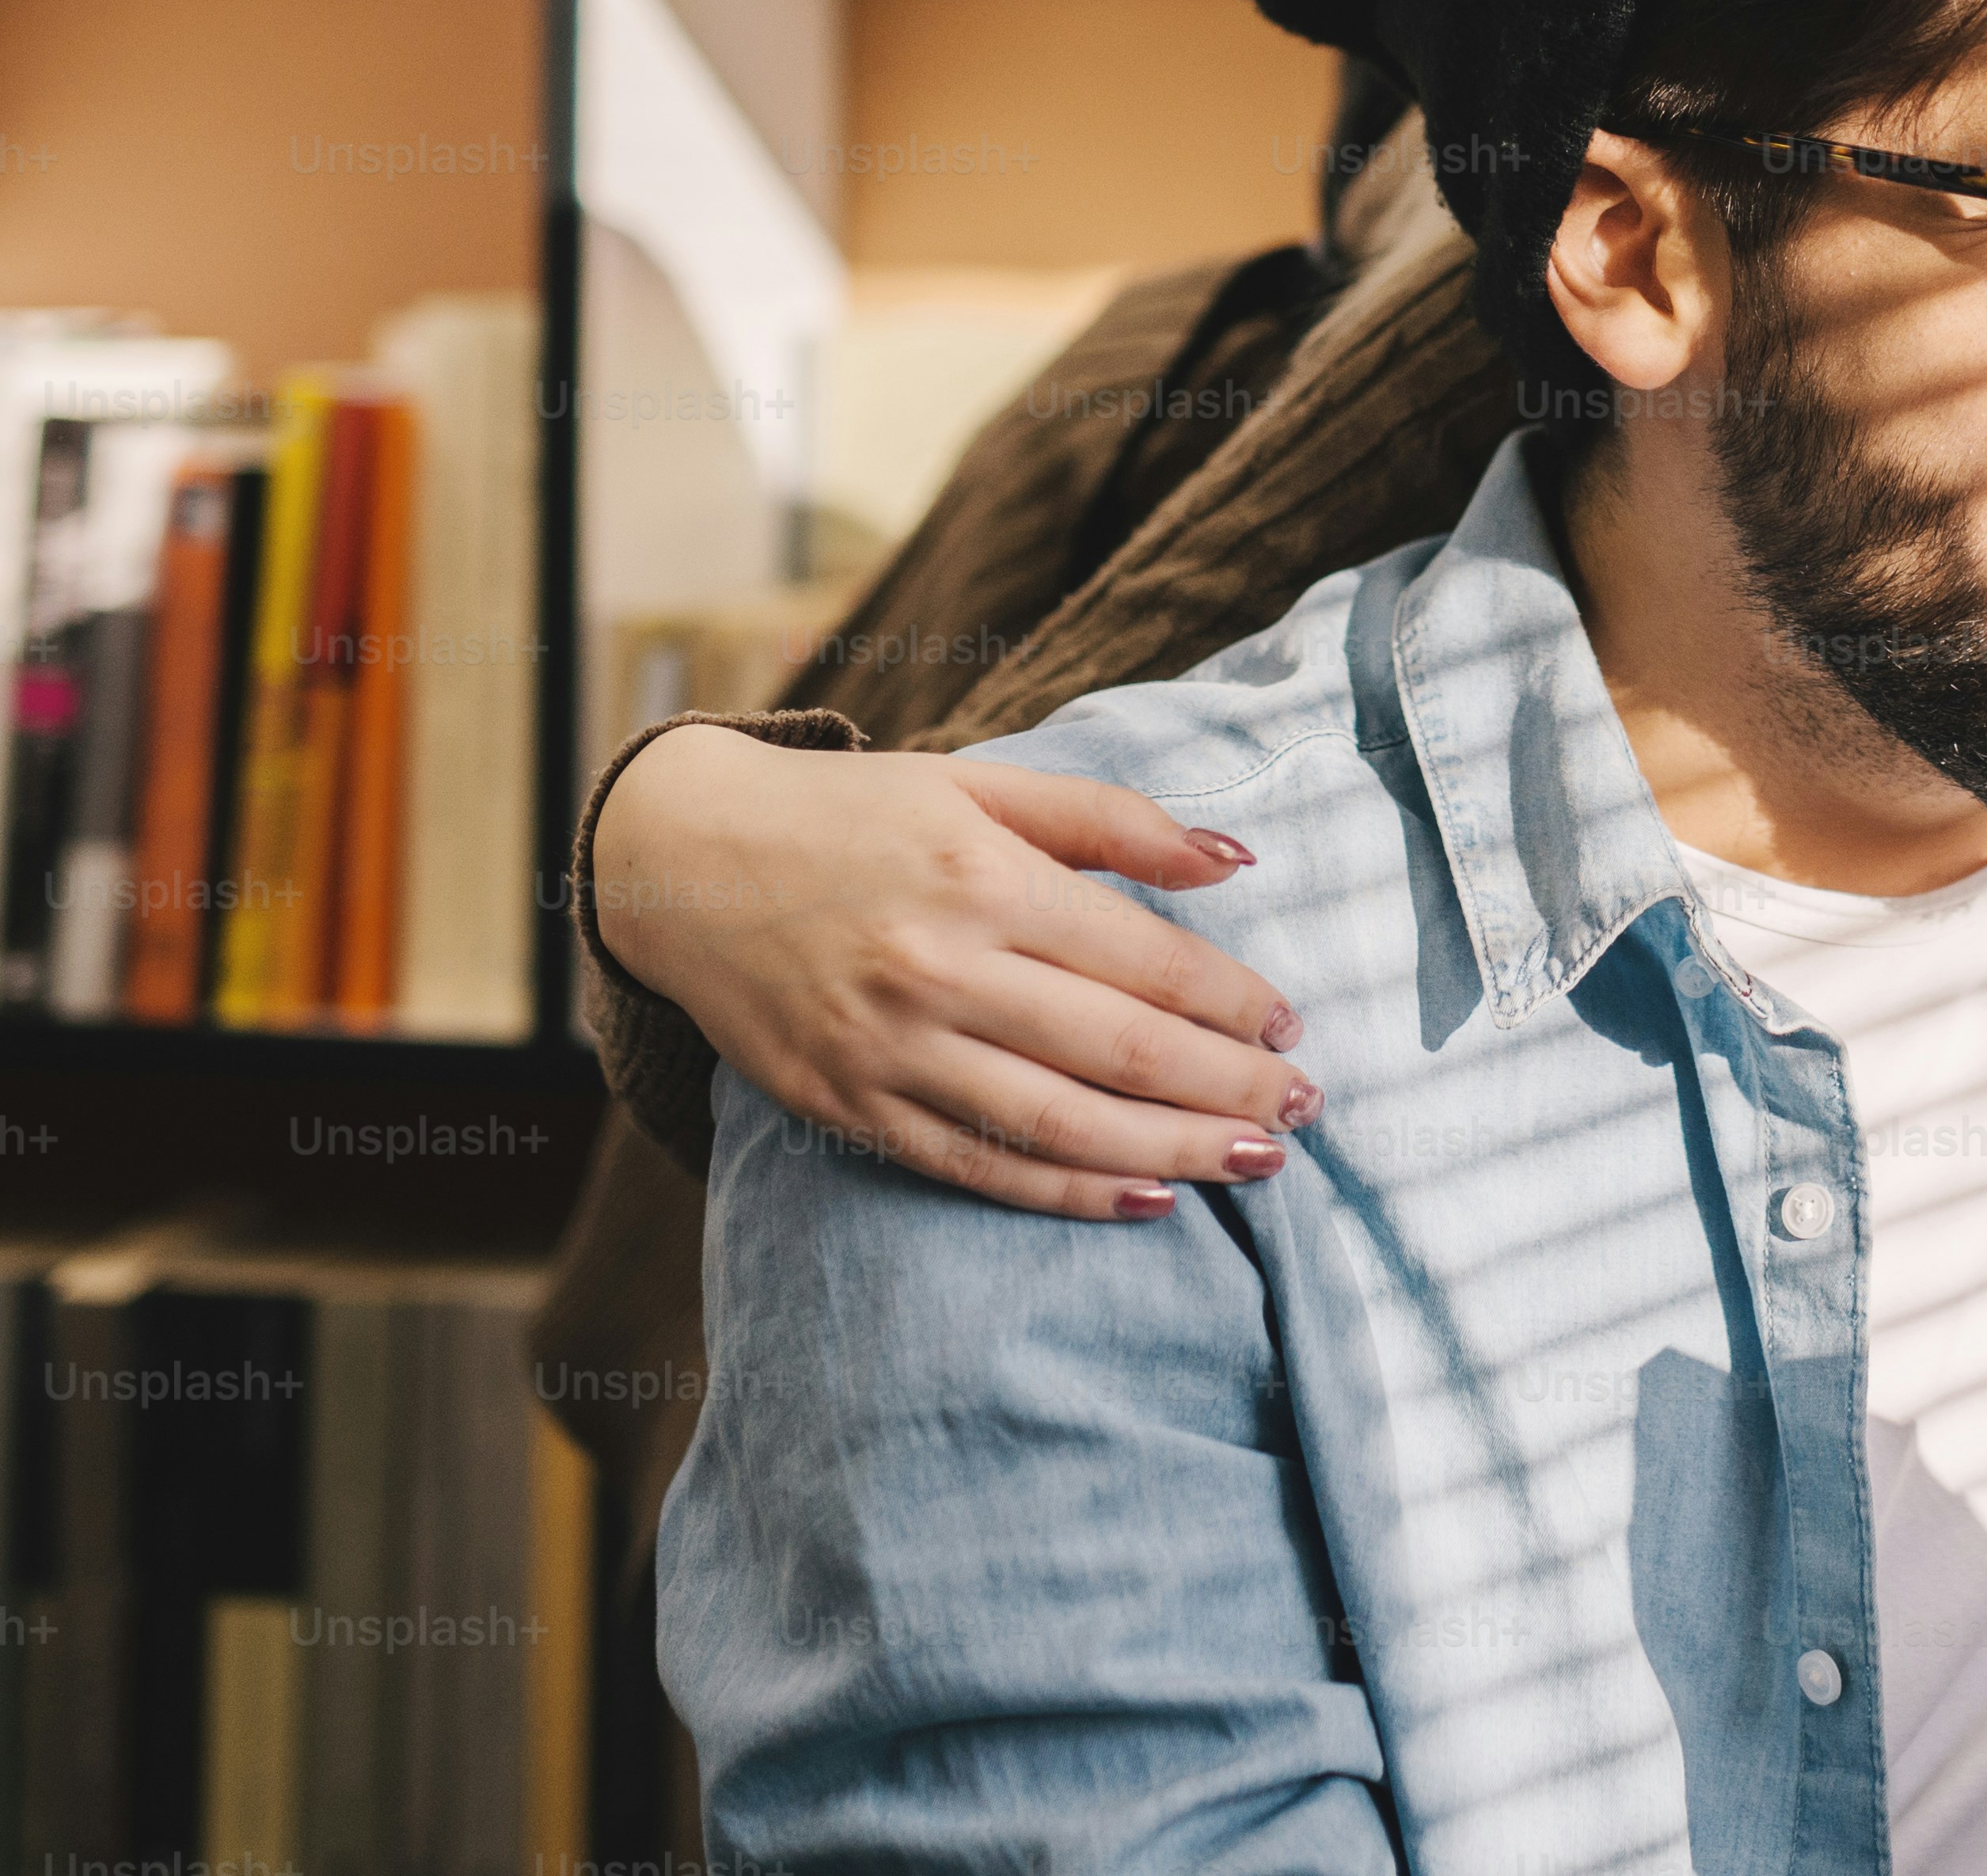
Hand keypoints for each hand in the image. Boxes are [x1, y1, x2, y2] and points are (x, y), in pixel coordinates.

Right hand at [590, 723, 1314, 1218]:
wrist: (682, 861)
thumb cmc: (854, 816)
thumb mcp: (981, 786)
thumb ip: (1112, 820)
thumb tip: (1235, 860)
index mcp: (983, 880)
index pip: (1143, 960)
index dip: (1230, 1001)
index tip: (1290, 1024)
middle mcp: (940, 971)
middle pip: (1118, 1050)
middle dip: (1227, 1087)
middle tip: (1304, 1107)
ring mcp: (890, 1050)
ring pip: (1060, 1125)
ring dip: (1172, 1152)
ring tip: (1255, 1161)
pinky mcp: (848, 1108)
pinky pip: (978, 1166)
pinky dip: (1068, 1195)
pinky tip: (1146, 1200)